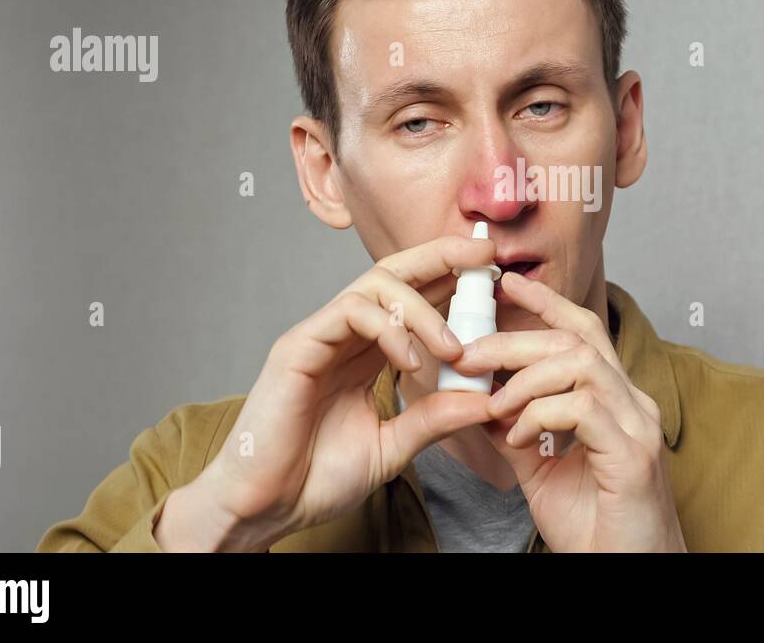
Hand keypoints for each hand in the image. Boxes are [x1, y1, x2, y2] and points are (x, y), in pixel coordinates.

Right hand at [158, 235, 497, 550]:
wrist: (266, 507)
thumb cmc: (317, 476)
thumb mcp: (394, 446)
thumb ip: (434, 419)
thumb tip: (487, 399)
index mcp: (367, 352)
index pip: (413, 297)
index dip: (453, 280)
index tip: (496, 277)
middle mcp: (344, 334)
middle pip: (395, 272)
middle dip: (443, 257)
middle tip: (488, 258)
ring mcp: (320, 336)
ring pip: (376, 285)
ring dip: (424, 309)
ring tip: (454, 349)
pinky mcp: (298, 347)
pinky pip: (348, 312)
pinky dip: (388, 328)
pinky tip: (412, 363)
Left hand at [450, 271, 686, 551]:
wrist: (628, 574)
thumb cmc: (595, 529)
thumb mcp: (543, 472)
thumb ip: (518, 431)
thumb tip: (480, 400)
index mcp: (617, 402)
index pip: (585, 332)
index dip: (548, 303)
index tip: (507, 285)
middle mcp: (635, 404)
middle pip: (576, 339)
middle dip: (516, 338)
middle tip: (469, 354)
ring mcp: (639, 426)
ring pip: (580, 364)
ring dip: (525, 379)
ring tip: (493, 406)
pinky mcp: (633, 455)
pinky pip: (582, 407)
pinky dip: (540, 414)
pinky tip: (518, 439)